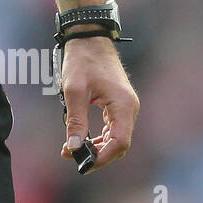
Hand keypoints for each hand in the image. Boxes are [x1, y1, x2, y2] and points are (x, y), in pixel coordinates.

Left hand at [59, 35, 137, 171]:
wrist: (89, 38)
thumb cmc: (82, 61)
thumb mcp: (74, 92)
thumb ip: (75, 121)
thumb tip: (73, 148)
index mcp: (123, 105)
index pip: (120, 142)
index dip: (103, 157)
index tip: (83, 164)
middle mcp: (129, 108)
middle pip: (120, 143)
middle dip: (98, 155)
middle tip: (74, 159)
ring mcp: (125, 106)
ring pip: (116, 137)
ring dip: (97, 147)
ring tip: (73, 150)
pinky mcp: (118, 104)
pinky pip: (113, 127)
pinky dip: (99, 137)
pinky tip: (82, 140)